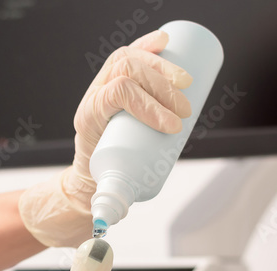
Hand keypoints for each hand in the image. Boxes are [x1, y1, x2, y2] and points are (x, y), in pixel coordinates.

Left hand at [20, 30, 192, 247]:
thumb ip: (108, 208)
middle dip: (162, 86)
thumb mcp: (103, 192)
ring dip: (162, 66)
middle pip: (127, 71)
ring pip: (130, 59)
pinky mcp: (119, 79)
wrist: (89, 173)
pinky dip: (149, 46)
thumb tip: (111, 222)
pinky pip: (132, 54)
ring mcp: (104, 84)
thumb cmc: (100, 185)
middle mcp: (94, 96)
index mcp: (88, 117)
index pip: (116, 94)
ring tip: (188, 84)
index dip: (147, 104)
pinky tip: (165, 42)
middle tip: (186, 111)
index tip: (173, 128)